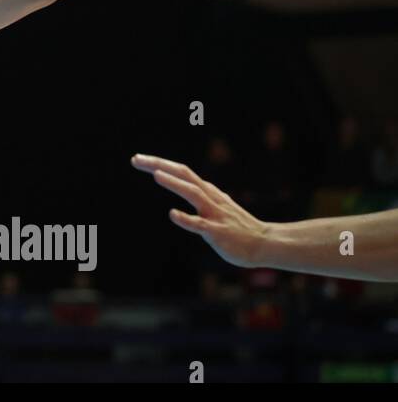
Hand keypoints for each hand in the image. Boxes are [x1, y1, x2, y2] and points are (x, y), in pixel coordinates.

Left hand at [131, 153, 270, 267]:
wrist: (265, 243)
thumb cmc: (237, 226)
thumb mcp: (217, 205)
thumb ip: (202, 195)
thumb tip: (190, 184)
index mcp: (207, 192)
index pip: (181, 172)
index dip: (159, 163)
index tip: (138, 158)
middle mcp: (210, 198)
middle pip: (184, 176)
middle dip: (159, 165)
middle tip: (136, 159)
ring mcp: (214, 214)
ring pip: (193, 194)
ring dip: (175, 184)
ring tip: (156, 175)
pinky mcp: (218, 232)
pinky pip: (200, 225)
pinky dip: (187, 218)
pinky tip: (173, 214)